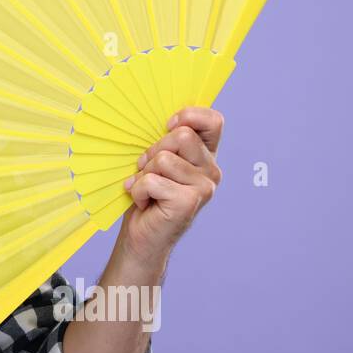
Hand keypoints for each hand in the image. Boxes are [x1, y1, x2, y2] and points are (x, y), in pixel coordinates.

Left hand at [118, 107, 223, 268]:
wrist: (142, 236)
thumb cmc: (147, 195)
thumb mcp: (156, 161)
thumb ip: (166, 141)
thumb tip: (162, 121)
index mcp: (205, 155)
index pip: (213, 121)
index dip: (188, 116)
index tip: (167, 127)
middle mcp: (211, 170)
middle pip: (182, 136)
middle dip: (153, 150)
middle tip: (148, 171)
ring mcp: (204, 187)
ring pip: (163, 159)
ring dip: (144, 173)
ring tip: (147, 189)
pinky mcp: (189, 202)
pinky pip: (152, 181)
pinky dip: (139, 190)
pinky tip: (145, 202)